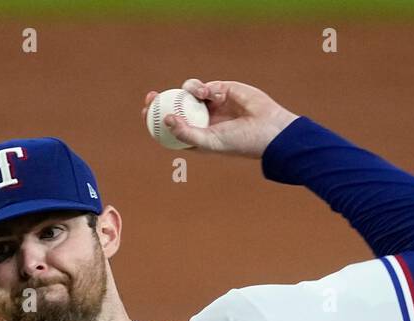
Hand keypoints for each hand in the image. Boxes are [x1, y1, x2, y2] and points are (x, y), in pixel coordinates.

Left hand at [141, 78, 298, 158]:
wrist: (268, 129)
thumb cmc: (239, 142)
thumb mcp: (209, 141)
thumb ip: (186, 133)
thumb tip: (165, 119)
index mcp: (196, 136)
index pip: (170, 127)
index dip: (155, 120)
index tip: (146, 113)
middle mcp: (201, 120)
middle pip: (174, 108)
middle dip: (161, 100)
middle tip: (151, 96)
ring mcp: (211, 105)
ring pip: (188, 94)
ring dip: (187, 92)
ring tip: (198, 95)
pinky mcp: (221, 90)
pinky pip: (205, 86)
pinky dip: (204, 87)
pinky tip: (211, 93)